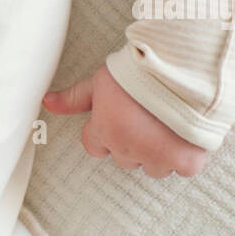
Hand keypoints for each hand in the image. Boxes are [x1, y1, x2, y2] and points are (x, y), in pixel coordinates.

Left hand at [42, 64, 208, 178]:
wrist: (181, 67)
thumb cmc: (139, 70)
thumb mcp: (100, 80)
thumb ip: (74, 98)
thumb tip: (47, 102)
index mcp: (106, 131)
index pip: (94, 146)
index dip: (104, 130)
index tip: (118, 118)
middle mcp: (129, 149)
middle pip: (124, 158)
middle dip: (131, 142)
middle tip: (143, 117)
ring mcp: (159, 158)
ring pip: (153, 167)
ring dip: (158, 152)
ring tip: (165, 125)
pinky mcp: (187, 161)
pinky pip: (182, 168)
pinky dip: (185, 155)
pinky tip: (184, 134)